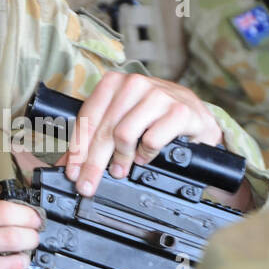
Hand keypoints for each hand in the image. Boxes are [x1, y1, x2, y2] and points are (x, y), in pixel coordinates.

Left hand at [63, 71, 222, 195]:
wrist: (197, 116)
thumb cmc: (156, 118)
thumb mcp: (123, 120)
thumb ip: (97, 138)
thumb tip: (71, 164)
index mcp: (115, 83)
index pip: (87, 118)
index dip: (77, 149)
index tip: (72, 172)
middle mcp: (135, 84)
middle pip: (103, 130)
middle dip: (93, 163)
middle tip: (88, 185)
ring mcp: (158, 95)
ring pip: (124, 134)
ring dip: (120, 158)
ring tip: (121, 169)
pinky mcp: (179, 110)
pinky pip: (151, 140)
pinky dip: (145, 154)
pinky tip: (145, 157)